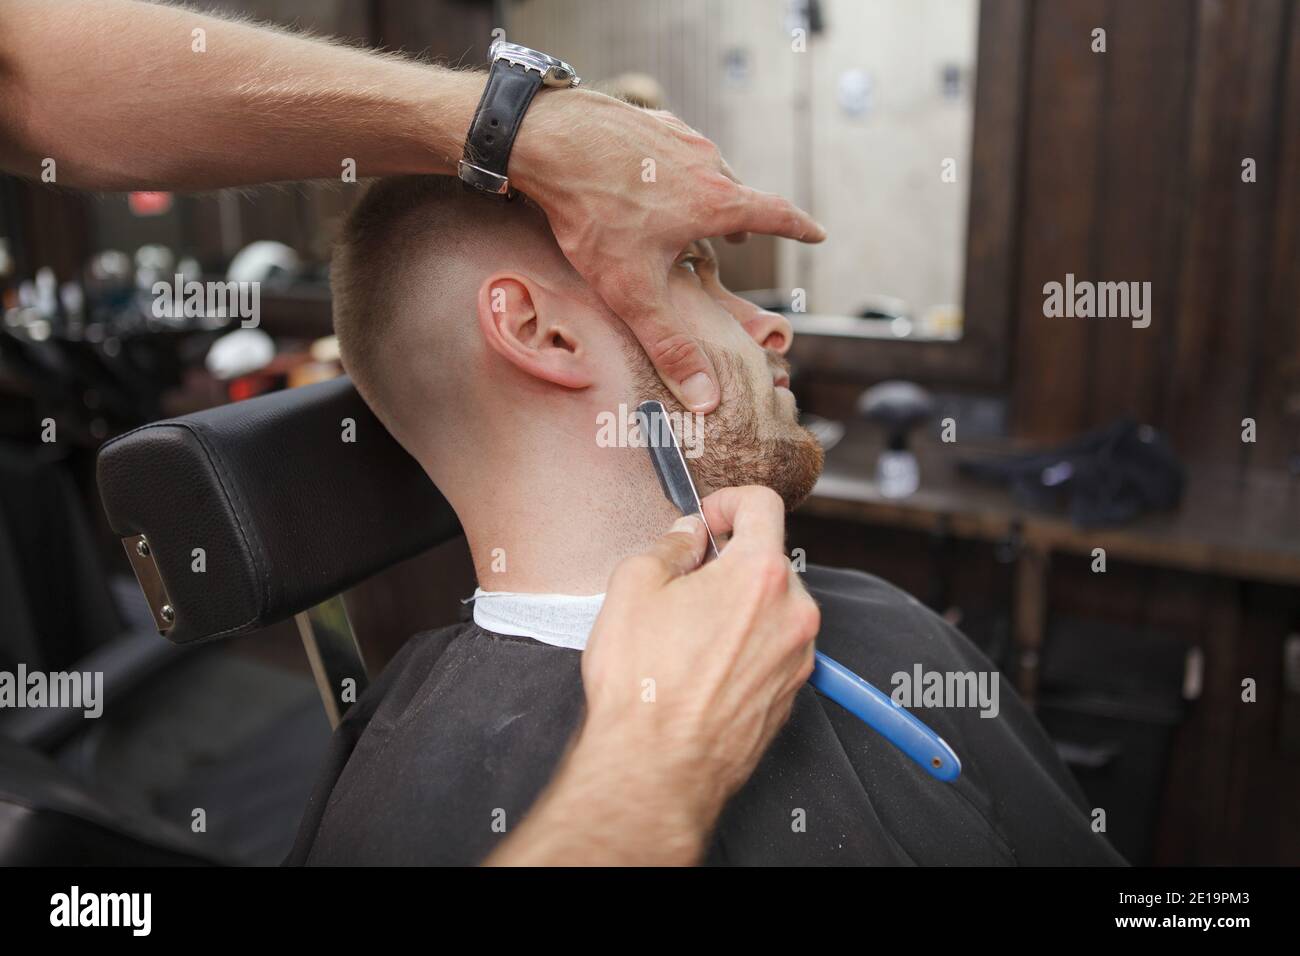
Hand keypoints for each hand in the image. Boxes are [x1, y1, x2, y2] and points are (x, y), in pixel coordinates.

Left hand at [511, 90, 824, 412]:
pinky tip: (649, 178)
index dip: (799, 227)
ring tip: (696, 210)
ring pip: (706, 168)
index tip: (818, 233)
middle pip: (739, 192)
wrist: (549, 140)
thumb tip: (706, 397)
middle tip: (742, 240)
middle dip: (745, 218)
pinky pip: (672, 148)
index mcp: (716, 202)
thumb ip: (670, 345)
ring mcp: (676, 135)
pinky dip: (673, 168)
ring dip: (709, 191)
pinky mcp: (646, 120)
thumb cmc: (594, 214)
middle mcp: (706, 162)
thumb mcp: (633, 291)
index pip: (775, 215)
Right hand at [580, 486, 820, 824]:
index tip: (707, 519)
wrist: (655, 769)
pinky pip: (773, 647)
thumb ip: (669, 546)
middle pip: (769, 559)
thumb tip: (688, 537)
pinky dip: (746, 644)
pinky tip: (702, 665)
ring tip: (689, 633)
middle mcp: (794, 613)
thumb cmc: (642, 685)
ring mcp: (798, 657)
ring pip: (773, 606)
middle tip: (685, 582)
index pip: (764, 504)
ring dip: (739, 605)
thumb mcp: (633, 587)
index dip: (728, 501)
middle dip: (729, 560)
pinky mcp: (791, 693)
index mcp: (760, 574)